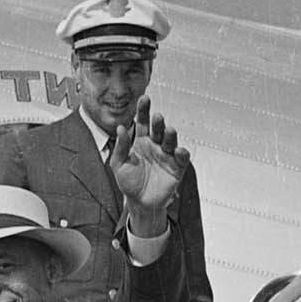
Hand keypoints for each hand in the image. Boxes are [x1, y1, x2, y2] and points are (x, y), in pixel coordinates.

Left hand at [112, 95, 186, 226]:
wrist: (139, 203)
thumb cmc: (128, 182)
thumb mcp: (119, 165)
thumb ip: (120, 147)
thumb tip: (120, 128)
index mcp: (141, 141)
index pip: (143, 122)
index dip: (144, 110)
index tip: (144, 98)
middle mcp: (155, 145)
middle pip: (158, 129)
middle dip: (158, 122)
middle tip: (157, 117)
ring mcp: (167, 156)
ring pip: (170, 141)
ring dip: (170, 135)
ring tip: (169, 130)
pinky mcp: (177, 168)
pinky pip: (181, 158)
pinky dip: (182, 154)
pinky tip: (178, 151)